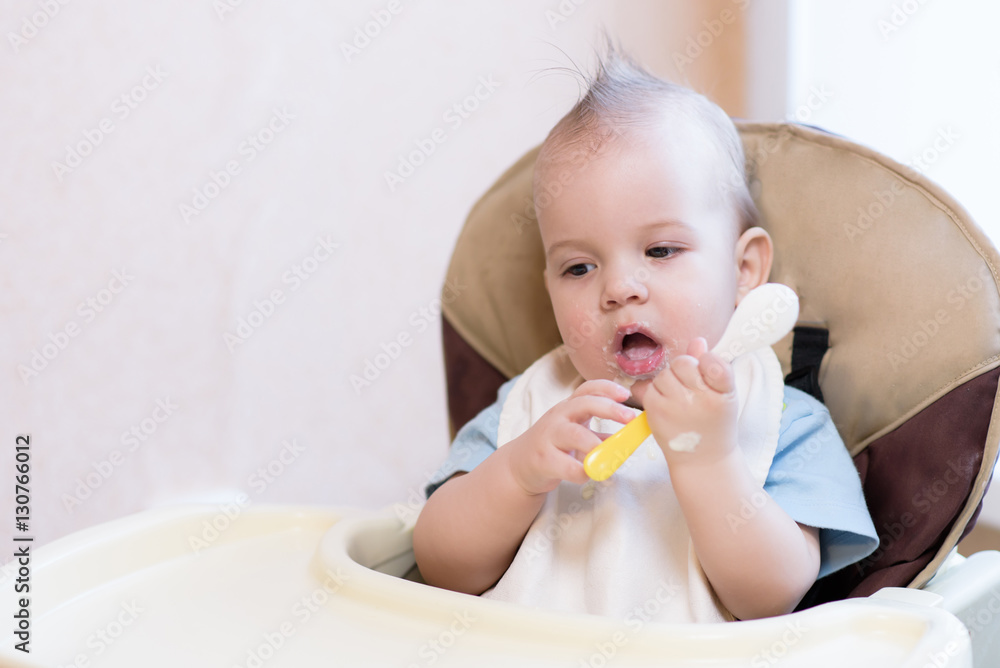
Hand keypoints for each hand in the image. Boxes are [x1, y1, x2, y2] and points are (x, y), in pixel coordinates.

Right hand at [505, 379, 633, 494]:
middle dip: (609, 408)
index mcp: (568, 408)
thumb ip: (600, 435)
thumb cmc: (553, 447)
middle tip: (629, 418)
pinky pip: (568, 466)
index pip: (586, 389)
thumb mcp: (575, 433)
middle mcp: (558, 417)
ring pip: (575, 435)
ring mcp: (548, 437)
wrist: (519, 465)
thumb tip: (630, 439)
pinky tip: (588, 474)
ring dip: (596, 445)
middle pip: (583, 404)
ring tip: (609, 457)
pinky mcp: (543, 459)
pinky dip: (583, 472)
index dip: (606, 388)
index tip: (626, 394)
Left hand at [643, 337, 738, 464]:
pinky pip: (651, 387)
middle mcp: (701, 400)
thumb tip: (698, 341)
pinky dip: (657, 392)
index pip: (714, 362)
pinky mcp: (656, 412)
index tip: (707, 369)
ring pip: (665, 373)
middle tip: (691, 386)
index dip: (707, 360)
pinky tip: (668, 405)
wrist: (703, 460)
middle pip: (683, 363)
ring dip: (670, 380)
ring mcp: (676, 406)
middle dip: (685, 369)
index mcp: (724, 393)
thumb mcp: (722, 395)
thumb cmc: (715, 423)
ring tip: (680, 397)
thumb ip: (710, 367)